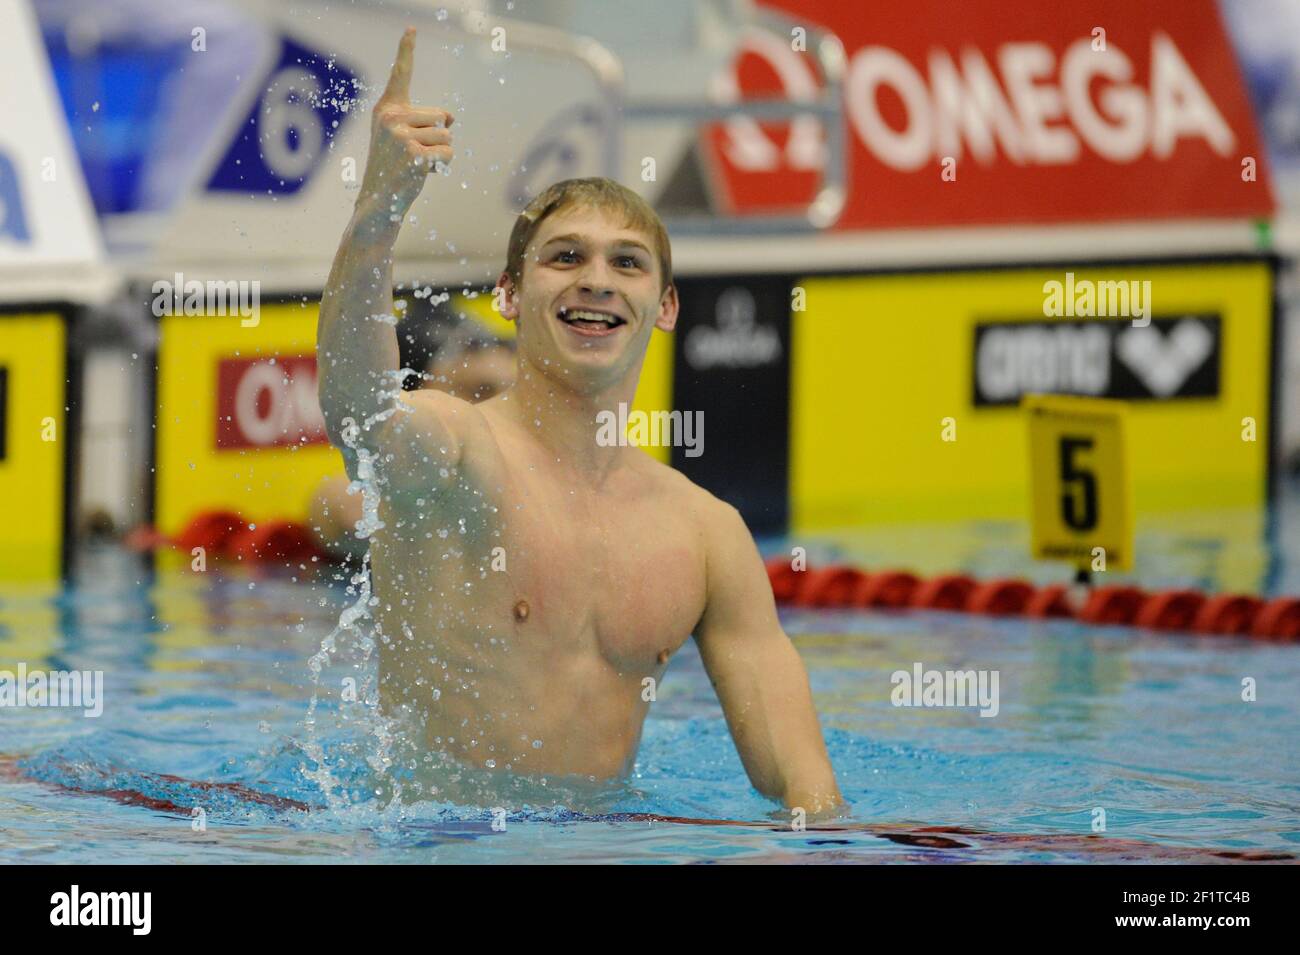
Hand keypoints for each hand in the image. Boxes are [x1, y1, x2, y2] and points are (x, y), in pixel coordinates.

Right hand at [358, 27, 454, 221]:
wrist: (379, 203)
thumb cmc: (394, 170)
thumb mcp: (403, 139)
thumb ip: (423, 122)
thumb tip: (451, 119)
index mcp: (386, 109)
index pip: (400, 74)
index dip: (406, 49)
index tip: (412, 27)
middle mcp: (391, 117)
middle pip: (442, 115)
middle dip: (439, 136)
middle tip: (414, 155)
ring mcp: (401, 135)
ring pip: (447, 136)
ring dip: (440, 153)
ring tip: (416, 165)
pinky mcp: (414, 153)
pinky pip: (448, 153)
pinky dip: (443, 166)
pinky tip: (422, 174)